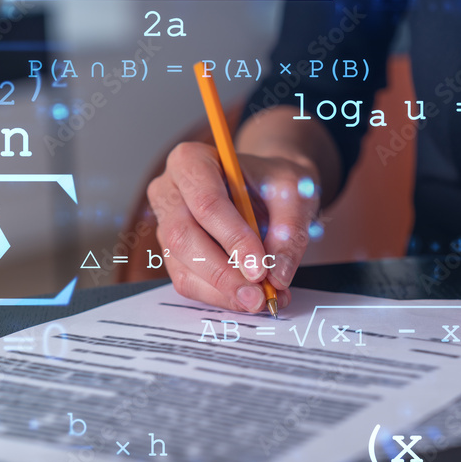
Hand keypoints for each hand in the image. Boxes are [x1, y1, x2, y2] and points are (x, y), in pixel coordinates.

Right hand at [147, 141, 319, 312]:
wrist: (267, 188)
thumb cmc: (274, 182)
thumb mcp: (294, 191)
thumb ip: (289, 230)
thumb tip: (278, 274)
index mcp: (191, 161)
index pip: (206, 203)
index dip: (233, 239)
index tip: (260, 269)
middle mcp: (169, 192)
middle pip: (184, 238)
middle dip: (224, 273)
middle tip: (259, 296)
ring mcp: (167, 225)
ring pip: (184, 267)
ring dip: (224, 292)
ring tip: (263, 300)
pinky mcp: (175, 255)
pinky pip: (190, 283)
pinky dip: (222, 297)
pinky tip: (251, 298)